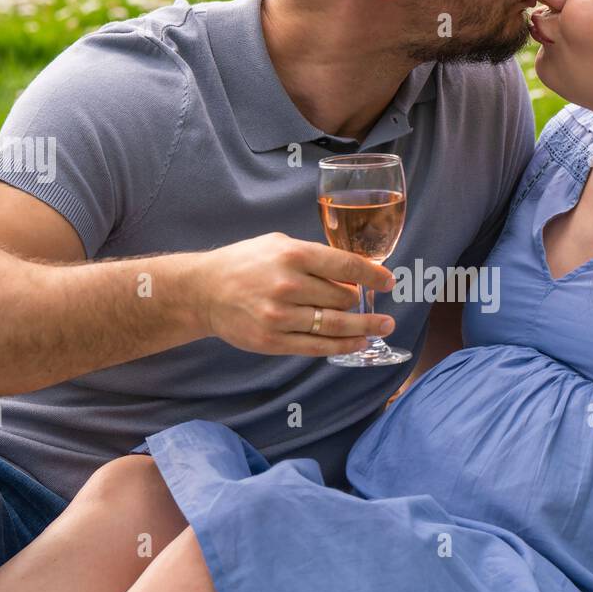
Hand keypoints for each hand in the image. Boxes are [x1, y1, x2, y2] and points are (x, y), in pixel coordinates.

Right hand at [189, 232, 397, 356]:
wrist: (204, 291)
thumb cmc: (245, 264)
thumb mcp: (278, 245)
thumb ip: (314, 256)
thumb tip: (352, 271)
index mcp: (293, 256)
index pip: (345, 266)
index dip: (372, 276)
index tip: (389, 281)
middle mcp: (289, 286)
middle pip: (342, 298)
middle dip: (360, 302)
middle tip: (374, 304)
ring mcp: (281, 316)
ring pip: (335, 325)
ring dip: (364, 327)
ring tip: (382, 327)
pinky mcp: (274, 341)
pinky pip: (318, 346)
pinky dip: (343, 346)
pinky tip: (359, 342)